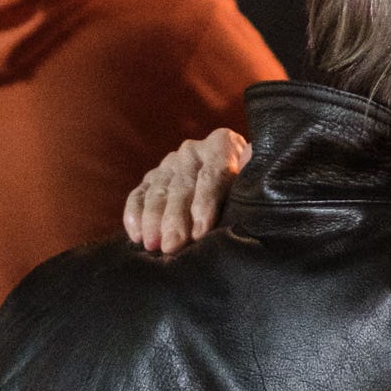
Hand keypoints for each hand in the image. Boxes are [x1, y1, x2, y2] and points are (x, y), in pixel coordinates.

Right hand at [124, 130, 248, 253]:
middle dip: (176, 219)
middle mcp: (193, 151)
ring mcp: (169, 164)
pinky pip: (138, 195)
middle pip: (182, 186)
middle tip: (173, 246)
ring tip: (153, 246)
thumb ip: (251, 172)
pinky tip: (136, 236)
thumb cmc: (250, 190)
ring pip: (158, 192)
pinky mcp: (152, 179)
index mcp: (221, 144)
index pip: (211, 174)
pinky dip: (134, 215)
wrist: (237, 185)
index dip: (204, 204)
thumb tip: (249, 158)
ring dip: (153, 221)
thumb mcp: (255, 181)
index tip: (200, 233)